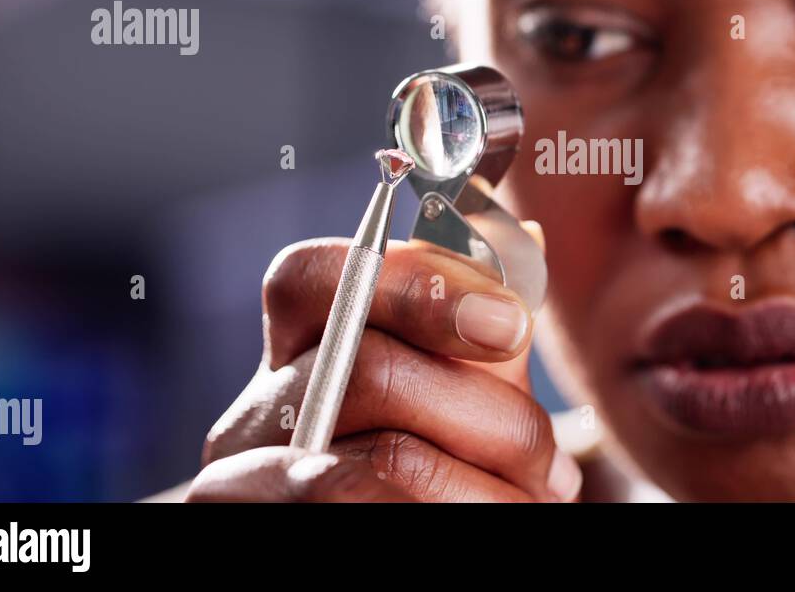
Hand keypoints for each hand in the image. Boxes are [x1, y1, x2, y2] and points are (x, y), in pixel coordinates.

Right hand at [185, 228, 580, 501]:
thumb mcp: (472, 402)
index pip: (315, 274)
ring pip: (384, 455)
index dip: (419, 285)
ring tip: (530, 502)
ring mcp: (246, 472)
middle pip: (370, 367)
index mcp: (303, 351)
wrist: (409, 555)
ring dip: (483, 486)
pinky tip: (478, 517)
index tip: (511, 323)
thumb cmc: (450, 482)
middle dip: (488, 414)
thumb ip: (486, 330)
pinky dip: (444, 514)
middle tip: (548, 463)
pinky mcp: (252, 515)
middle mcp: (258, 406)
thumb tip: (525, 239)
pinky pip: (362, 504)